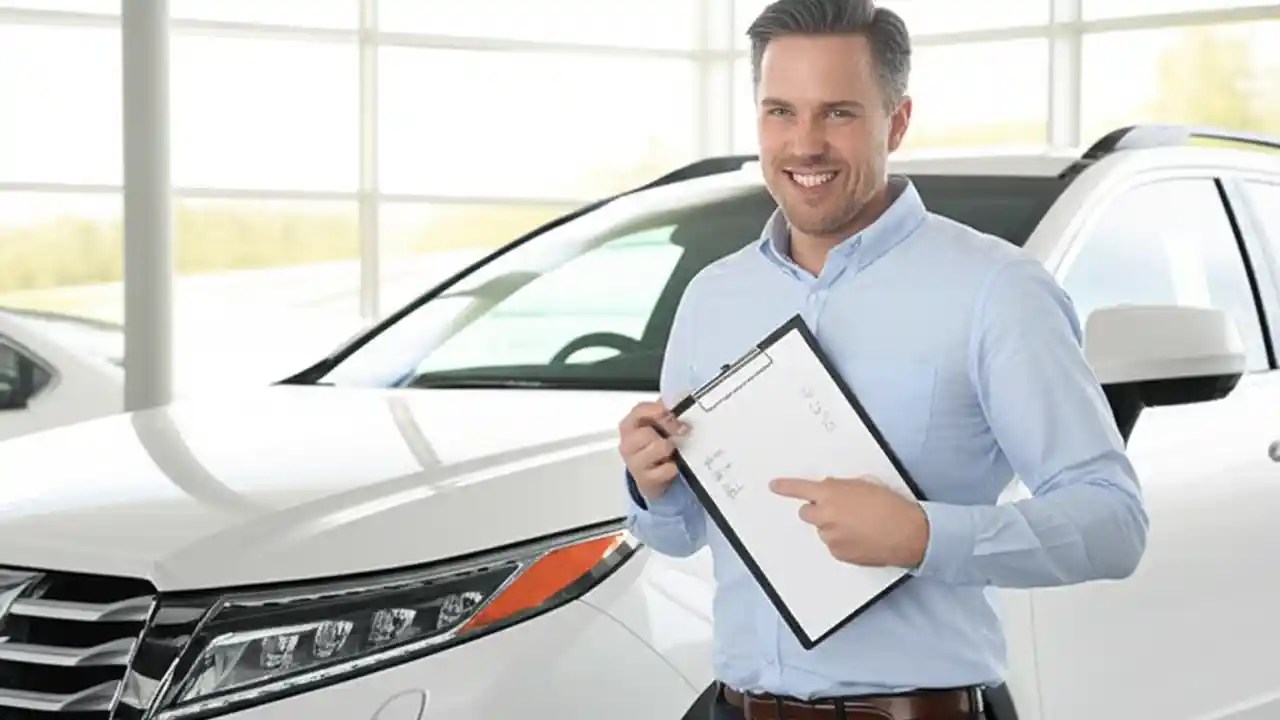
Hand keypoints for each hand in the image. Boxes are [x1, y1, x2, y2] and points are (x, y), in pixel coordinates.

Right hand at [618, 400, 688, 501]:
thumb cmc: (653, 448)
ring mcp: (635, 463)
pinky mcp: (646, 480)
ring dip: (671, 448)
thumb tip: (681, 396)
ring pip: (659, 447)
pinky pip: (667, 468)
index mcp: (629, 426)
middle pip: (648, 432)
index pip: (638, 411)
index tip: (669, 411)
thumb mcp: (656, 427)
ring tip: (674, 450)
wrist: (651, 478)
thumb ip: (664, 411)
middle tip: (682, 431)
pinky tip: (674, 465)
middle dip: (669, 430)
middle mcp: (628, 444)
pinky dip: (675, 467)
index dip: (655, 410)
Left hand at [770, 476, 929, 567]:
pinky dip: (843, 542)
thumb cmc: (890, 505)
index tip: (774, 486)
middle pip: (806, 513)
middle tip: (837, 510)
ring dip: (833, 527)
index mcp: (831, 493)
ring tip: (859, 526)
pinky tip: (861, 538)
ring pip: (823, 530)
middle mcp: (826, 515)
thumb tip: (830, 490)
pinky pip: (833, 545)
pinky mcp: (838, 553)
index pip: (800, 489)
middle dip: (817, 510)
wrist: (906, 533)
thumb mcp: (865, 484)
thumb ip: (841, 487)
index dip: (785, 487)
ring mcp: (830, 536)